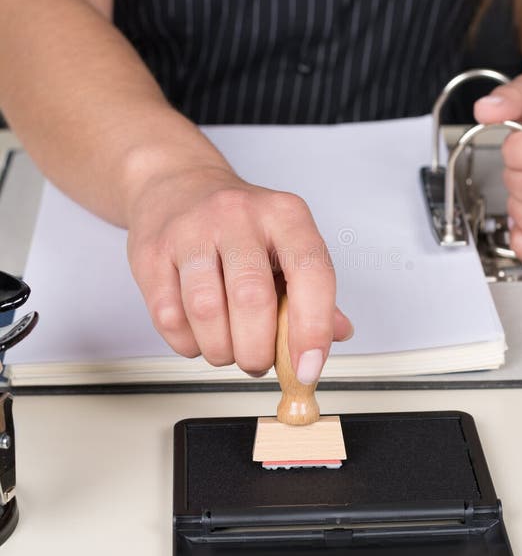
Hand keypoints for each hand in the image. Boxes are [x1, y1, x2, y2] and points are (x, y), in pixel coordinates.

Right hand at [126, 163, 352, 376]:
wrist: (175, 186)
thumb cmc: (238, 225)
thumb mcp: (286, 243)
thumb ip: (313, 290)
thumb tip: (336, 333)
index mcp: (285, 215)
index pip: (311, 273)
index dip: (313, 329)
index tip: (308, 369)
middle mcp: (239, 215)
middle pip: (252, 298)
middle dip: (258, 350)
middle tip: (258, 362)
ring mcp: (191, 230)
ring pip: (206, 312)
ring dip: (221, 350)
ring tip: (228, 348)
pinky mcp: (152, 253)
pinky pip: (169, 318)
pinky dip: (188, 343)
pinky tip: (198, 334)